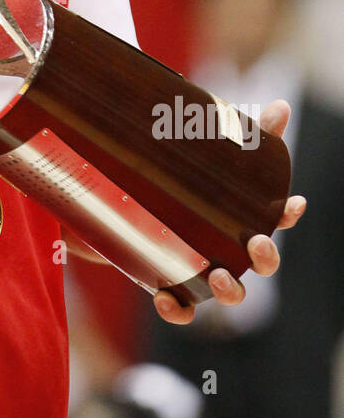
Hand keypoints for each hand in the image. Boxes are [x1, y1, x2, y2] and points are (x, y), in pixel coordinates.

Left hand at [154, 98, 306, 324]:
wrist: (121, 198)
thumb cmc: (181, 177)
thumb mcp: (208, 150)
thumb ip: (246, 132)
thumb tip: (283, 107)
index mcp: (241, 214)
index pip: (275, 218)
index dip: (288, 213)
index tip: (295, 205)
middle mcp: (228, 245)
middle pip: (261, 263)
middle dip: (265, 259)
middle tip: (256, 245)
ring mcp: (201, 266)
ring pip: (228, 292)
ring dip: (230, 290)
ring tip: (218, 275)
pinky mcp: (170, 282)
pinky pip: (181, 308)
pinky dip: (177, 310)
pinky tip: (165, 298)